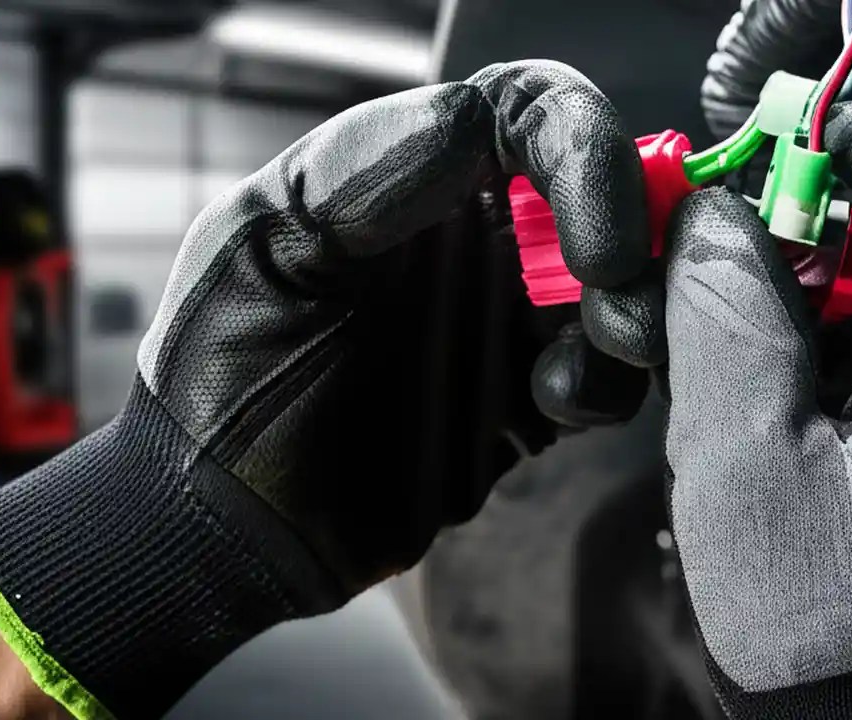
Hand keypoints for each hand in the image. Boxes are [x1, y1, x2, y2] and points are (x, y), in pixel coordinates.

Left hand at [0, 60, 658, 718]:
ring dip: (625, 324)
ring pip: (619, 287)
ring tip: (561, 378)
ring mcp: (501, 315)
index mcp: (407, 174)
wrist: (228, 523)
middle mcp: (468, 232)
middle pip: (602, 192)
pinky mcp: (524, 394)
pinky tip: (544, 408)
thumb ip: (363, 172)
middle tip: (620, 318)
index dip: (587, 157)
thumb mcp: (267, 249)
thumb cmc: (216, 377)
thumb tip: (475, 126)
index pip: (528, 114)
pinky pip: (605, 372)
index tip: (598, 250)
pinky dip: (602, 387)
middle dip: (634, 247)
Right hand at [663, 100, 851, 717]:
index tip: (781, 143)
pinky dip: (837, 348)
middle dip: (827, 224)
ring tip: (733, 304)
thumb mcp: (746, 452)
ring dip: (823, 289)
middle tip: (731, 227)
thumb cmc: (818, 620)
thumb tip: (714, 220)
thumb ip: (727, 315)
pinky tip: (769, 372)